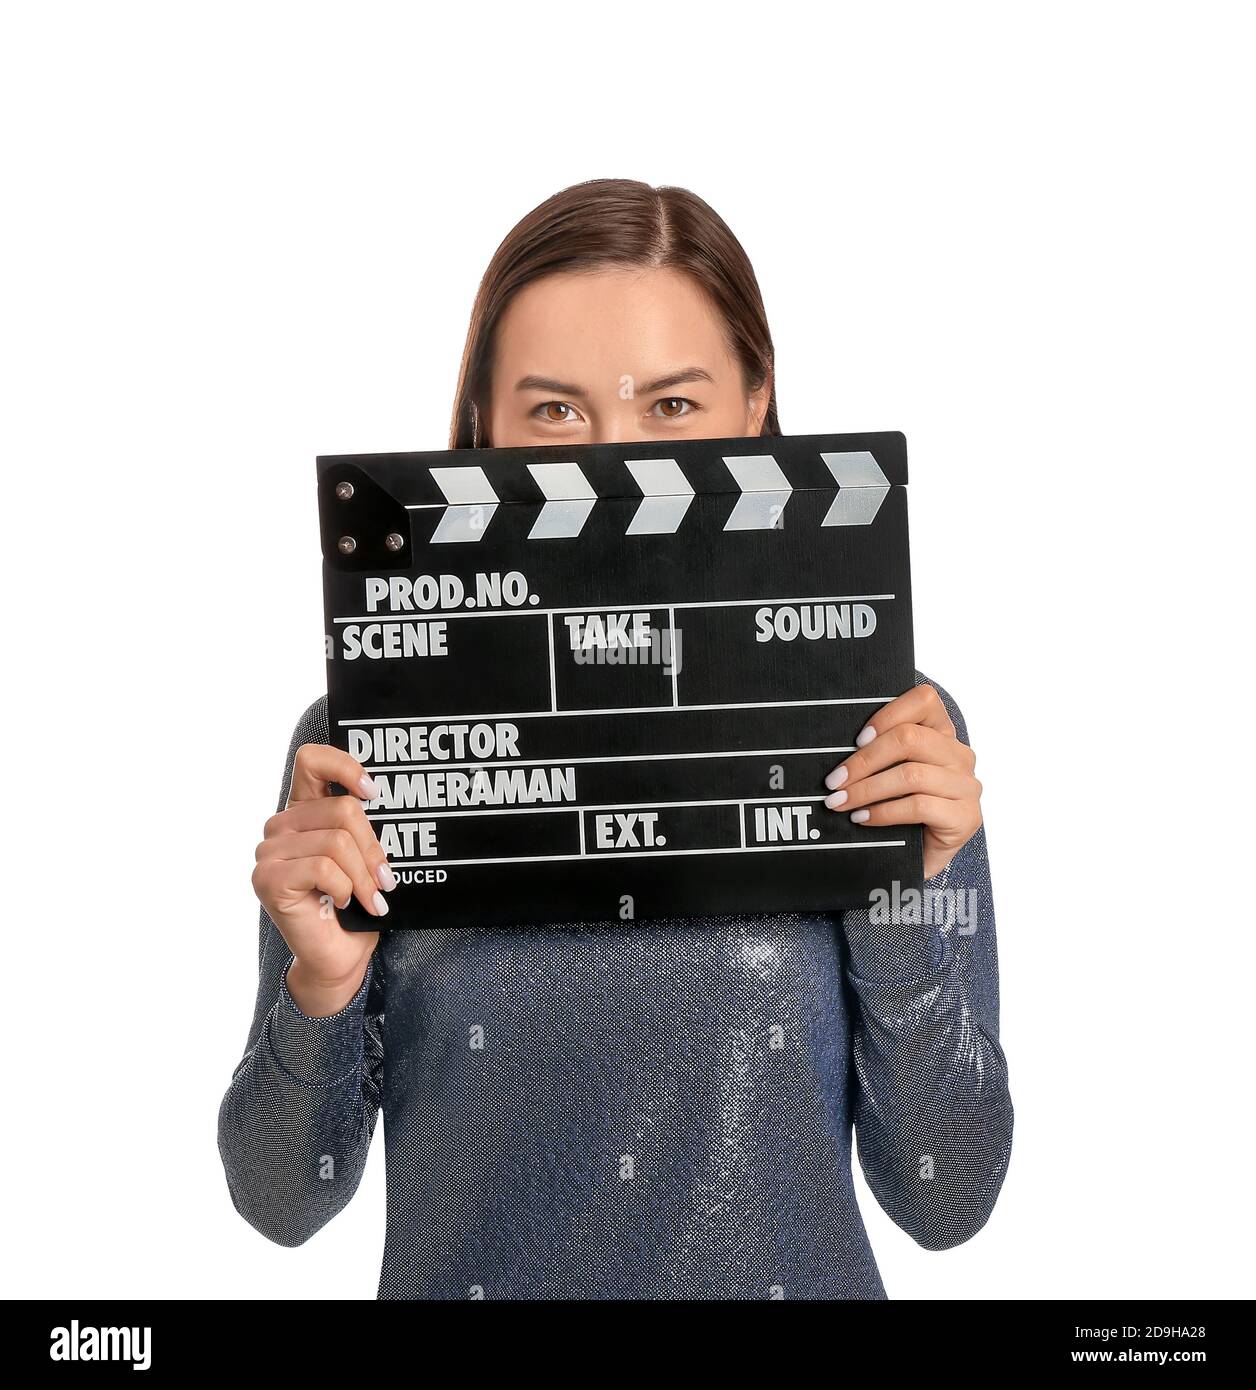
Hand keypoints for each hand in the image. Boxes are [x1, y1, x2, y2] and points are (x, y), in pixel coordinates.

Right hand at [251, 744, 394, 1014]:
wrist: (338, 957)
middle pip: (342, 810)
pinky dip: (344, 888)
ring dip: (364, 875)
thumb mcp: (364, 857)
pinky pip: (323, 867)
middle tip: (386, 879)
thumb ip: (361, 826)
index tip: (374, 793)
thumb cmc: (354, 905)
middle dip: (373, 848)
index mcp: (303, 812)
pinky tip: (343, 903)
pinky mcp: (268, 879)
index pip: (311, 760)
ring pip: (337, 841)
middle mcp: (280, 827)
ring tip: (372, 898)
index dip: (344, 766)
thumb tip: (381, 799)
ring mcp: (269, 852)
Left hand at [823, 683, 982, 880]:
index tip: (856, 740)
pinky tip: (862, 818)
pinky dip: (883, 812)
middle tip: (833, 781)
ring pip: (911, 775)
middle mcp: (960, 756)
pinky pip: (919, 806)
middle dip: (863, 760)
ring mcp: (967, 787)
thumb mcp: (889, 773)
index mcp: (943, 734)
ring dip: (867, 789)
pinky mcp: (966, 817)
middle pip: (910, 739)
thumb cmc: (901, 811)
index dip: (888, 714)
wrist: (921, 857)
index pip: (924, 700)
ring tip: (840, 802)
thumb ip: (878, 752)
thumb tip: (835, 748)